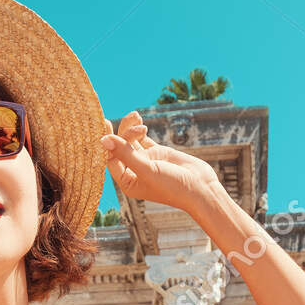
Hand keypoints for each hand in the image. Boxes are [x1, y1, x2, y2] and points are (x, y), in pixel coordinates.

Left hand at [101, 110, 220, 213]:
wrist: (200, 188)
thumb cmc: (173, 186)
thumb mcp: (147, 170)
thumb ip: (125, 154)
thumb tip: (104, 139)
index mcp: (128, 182)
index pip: (111, 159)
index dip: (106, 142)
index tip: (105, 123)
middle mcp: (134, 172)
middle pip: (120, 147)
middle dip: (124, 131)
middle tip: (132, 118)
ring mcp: (146, 161)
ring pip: (131, 141)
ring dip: (131, 127)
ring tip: (137, 117)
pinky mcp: (157, 153)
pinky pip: (143, 139)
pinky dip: (139, 129)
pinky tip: (140, 120)